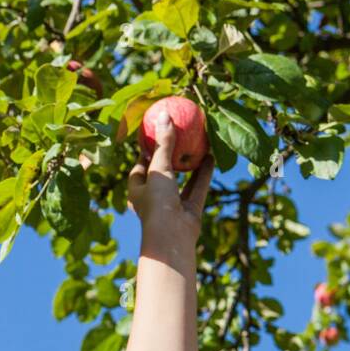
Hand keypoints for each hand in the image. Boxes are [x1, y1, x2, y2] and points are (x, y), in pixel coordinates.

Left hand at [127, 111, 214, 248]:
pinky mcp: (189, 210)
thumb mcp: (157, 168)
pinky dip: (203, 173)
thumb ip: (162, 143)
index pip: (139, 166)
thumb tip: (164, 114)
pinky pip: (197, 187)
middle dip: (170, 154)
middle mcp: (154, 197)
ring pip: (182, 179)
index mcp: (138, 190)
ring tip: (198, 141)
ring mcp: (173, 205)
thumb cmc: (157, 202)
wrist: (172, 236)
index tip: (153, 132)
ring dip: (190, 163)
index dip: (145, 150)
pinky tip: (212, 157)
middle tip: (178, 132)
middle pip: (162, 171)